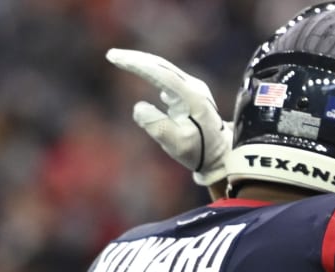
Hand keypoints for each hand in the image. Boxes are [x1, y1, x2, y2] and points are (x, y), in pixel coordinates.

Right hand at [106, 48, 231, 186]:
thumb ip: (157, 125)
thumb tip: (139, 106)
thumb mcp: (176, 144)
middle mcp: (194, 87)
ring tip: (120, 59)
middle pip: (161, 65)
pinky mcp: (191, 92)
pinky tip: (140, 69)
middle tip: (112, 55)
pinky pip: (167, 76)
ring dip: (142, 63)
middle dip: (135, 59)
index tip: (115, 58)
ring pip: (164, 69)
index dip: (137, 64)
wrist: (222, 153)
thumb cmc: (199, 151)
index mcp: (191, 97)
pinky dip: (150, 71)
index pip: (160, 73)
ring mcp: (194, 88)